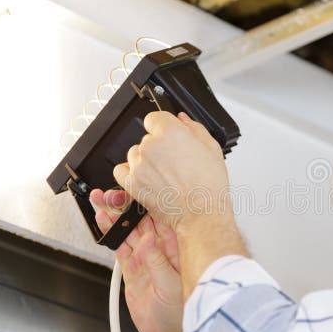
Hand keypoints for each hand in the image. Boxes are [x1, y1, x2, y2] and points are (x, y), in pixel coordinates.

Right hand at [91, 188, 182, 331]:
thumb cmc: (182, 313)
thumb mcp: (172, 287)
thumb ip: (159, 264)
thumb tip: (150, 241)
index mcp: (177, 248)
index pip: (162, 218)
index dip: (149, 203)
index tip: (136, 189)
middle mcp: (161, 249)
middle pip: (141, 220)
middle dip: (126, 205)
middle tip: (110, 193)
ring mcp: (145, 258)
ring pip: (128, 230)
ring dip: (115, 215)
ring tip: (100, 200)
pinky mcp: (132, 269)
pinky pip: (120, 247)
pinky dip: (110, 234)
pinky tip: (102, 221)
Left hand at [112, 111, 231, 231]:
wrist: (201, 213)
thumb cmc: (208, 186)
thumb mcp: (211, 149)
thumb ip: (194, 128)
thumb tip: (182, 118)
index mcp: (170, 132)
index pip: (154, 118)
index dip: (163, 128)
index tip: (168, 137)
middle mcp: (151, 146)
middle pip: (146, 138)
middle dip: (157, 147)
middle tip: (173, 162)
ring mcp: (139, 165)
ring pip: (135, 154)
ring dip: (145, 161)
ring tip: (163, 174)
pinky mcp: (132, 183)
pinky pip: (121, 171)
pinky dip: (130, 173)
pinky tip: (145, 178)